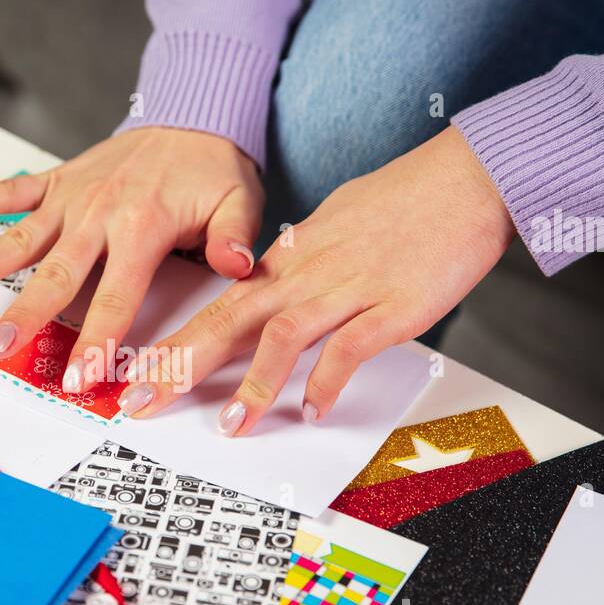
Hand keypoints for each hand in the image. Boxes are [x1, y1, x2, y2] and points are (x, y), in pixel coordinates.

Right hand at [0, 127, 263, 392]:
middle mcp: (99, 213)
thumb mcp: (240, 201)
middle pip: (57, 274)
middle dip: (26, 314)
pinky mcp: (58, 179)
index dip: (98, 339)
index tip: (80, 375)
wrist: (193, 116)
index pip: (116, 295)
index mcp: (142, 226)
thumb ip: (234, 237)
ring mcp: (73, 196)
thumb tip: (238, 266)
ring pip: (23, 236)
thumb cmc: (214, 169)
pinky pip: (12, 188)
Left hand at [118, 126, 514, 433]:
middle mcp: (308, 272)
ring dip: (253, 384)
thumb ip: (300, 260)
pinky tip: (313, 409)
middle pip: (229, 320)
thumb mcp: (334, 224)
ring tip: (230, 426)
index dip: (173, 342)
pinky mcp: (393, 305)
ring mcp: (349, 288)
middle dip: (179, 365)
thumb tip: (274, 281)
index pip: (218, 304)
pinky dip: (328, 381)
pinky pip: (350, 348)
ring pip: (282, 336)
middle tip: (141, 404)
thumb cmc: (405, 200)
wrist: (466, 178)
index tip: (137, 375)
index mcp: (290, 257)